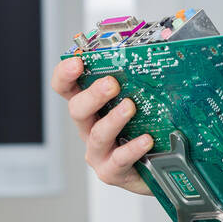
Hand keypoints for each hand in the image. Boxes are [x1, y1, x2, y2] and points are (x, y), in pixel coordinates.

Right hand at [51, 56, 152, 196]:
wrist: (157, 167)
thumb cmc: (145, 128)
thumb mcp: (139, 100)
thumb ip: (138, 79)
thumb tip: (154, 50)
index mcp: (90, 106)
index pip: (66, 87)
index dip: (65, 74)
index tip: (76, 62)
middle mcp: (88, 127)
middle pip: (77, 109)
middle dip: (92, 95)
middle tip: (111, 84)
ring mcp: (98, 151)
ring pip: (97, 135)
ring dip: (113, 119)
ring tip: (130, 107)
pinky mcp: (111, 171)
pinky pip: (119, 159)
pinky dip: (132, 148)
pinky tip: (146, 140)